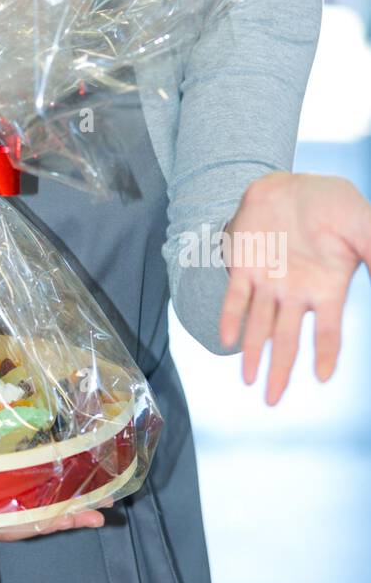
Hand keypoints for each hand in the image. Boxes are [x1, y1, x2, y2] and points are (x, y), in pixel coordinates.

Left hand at [219, 171, 370, 403]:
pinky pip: (235, 297)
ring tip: (249, 381)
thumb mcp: (362, 224)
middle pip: (287, 339)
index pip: (327, 331)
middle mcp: (295, 292)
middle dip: (281, 369)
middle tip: (272, 399)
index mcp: (326, 289)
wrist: (291, 183)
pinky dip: (231, 317)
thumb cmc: (331, 204)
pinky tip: (226, 338)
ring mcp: (268, 281)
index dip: (326, 353)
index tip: (322, 377)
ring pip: (260, 326)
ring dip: (253, 353)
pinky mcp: (244, 265)